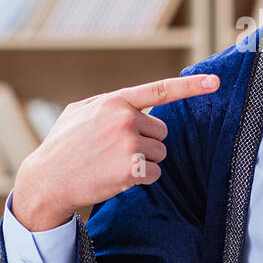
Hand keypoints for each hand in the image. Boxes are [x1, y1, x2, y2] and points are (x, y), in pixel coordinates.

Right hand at [10, 72, 219, 231]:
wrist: (47, 180)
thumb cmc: (62, 146)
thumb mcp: (79, 112)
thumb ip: (109, 104)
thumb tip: (132, 104)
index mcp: (114, 102)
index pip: (159, 90)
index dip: (191, 85)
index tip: (215, 82)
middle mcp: (125, 119)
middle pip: (162, 132)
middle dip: (147, 142)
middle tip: (117, 151)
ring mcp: (129, 144)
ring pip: (161, 153)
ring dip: (145, 161)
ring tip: (114, 163)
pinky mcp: (132, 169)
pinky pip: (156, 173)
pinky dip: (143, 179)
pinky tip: (118, 176)